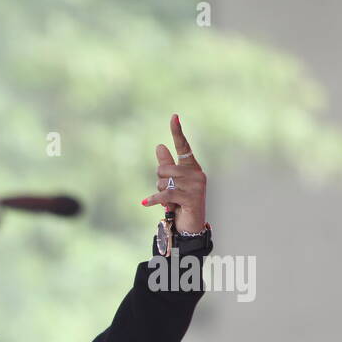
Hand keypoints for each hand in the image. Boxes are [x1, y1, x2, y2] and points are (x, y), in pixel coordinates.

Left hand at [141, 114, 206, 234]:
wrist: (191, 225)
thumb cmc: (180, 202)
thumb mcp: (172, 183)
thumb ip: (166, 165)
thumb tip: (159, 146)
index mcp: (192, 167)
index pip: (183, 146)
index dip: (177, 132)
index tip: (174, 116)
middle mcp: (197, 173)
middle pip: (165, 168)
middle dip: (159, 181)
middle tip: (166, 192)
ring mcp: (196, 185)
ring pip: (164, 182)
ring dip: (160, 193)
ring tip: (169, 201)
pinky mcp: (191, 198)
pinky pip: (165, 194)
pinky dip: (154, 199)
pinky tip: (145, 203)